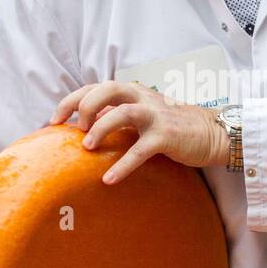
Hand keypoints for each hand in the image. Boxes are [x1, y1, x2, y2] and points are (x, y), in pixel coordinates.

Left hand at [50, 80, 229, 183]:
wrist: (211, 133)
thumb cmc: (172, 125)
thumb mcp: (141, 115)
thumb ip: (116, 115)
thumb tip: (86, 124)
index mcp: (133, 92)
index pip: (95, 87)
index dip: (72, 100)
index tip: (54, 119)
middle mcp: (142, 98)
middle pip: (106, 90)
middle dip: (84, 107)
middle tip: (74, 130)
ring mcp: (155, 116)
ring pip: (121, 113)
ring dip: (100, 129)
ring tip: (87, 148)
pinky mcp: (166, 137)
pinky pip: (139, 151)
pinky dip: (122, 166)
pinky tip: (109, 180)